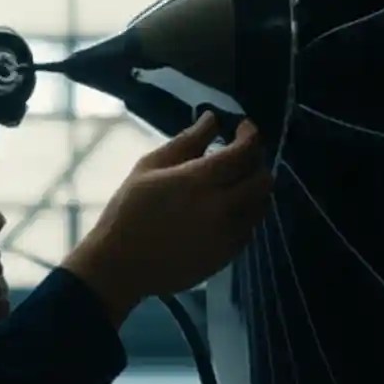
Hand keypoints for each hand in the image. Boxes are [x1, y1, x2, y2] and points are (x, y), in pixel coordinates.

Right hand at [62, 112, 273, 326]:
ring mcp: (229, 234)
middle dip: (257, 161)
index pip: (244, 151)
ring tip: (235, 181)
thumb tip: (212, 118)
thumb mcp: (149, 167)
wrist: (121, 265)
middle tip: (240, 155)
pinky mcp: (229, 254)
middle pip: (262, 178)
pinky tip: (227, 208)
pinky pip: (251, 226)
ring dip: (255, 187)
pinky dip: (247, 211)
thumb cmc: (128, 210)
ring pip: (262, 204)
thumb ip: (186, 141)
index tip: (243, 128)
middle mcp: (223, 207)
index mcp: (200, 180)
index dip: (250, 135)